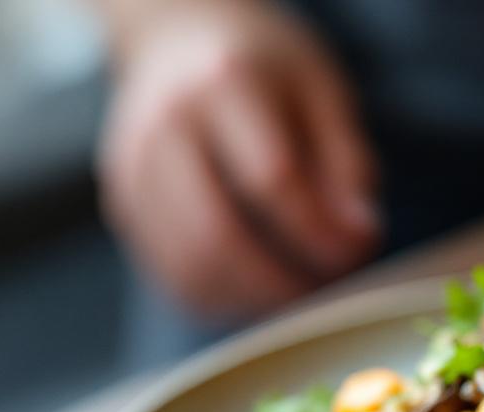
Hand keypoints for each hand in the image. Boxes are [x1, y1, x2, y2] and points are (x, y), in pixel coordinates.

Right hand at [98, 2, 378, 318]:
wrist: (181, 41)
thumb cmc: (266, 73)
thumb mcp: (324, 94)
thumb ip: (348, 164)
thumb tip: (358, 237)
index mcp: (223, 85)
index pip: (271, 180)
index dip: (319, 232)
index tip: (357, 252)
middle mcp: (164, 125)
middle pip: (216, 235)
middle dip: (281, 282)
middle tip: (327, 289)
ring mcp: (133, 169)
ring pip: (188, 268)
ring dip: (253, 299)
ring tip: (299, 289)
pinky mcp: (124, 206)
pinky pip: (173, 277)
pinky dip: (224, 298)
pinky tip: (261, 286)